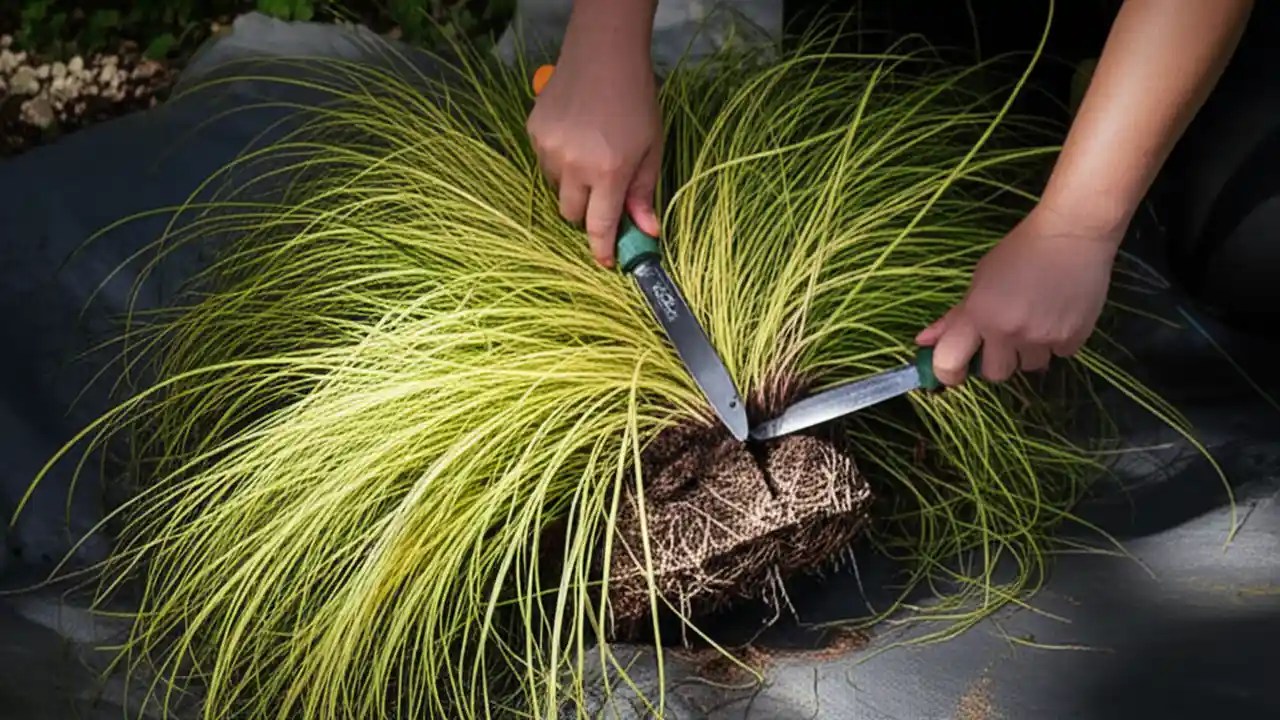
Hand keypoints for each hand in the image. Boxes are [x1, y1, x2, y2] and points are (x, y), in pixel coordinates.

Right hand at [526, 36, 662, 266]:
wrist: (603, 52)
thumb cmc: (636, 99)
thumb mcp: (651, 147)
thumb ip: (644, 192)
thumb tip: (647, 231)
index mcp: (608, 171)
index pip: (599, 226)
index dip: (602, 250)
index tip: (606, 263)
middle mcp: (574, 164)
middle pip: (571, 214)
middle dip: (587, 213)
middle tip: (603, 194)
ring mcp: (549, 148)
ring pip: (555, 188)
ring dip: (571, 184)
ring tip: (590, 154)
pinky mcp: (534, 132)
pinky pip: (543, 162)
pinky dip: (558, 160)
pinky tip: (575, 136)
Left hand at [916, 204, 1119, 385]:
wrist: (1072, 234)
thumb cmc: (1020, 252)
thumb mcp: (980, 279)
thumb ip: (954, 317)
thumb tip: (923, 342)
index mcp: (979, 314)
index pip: (949, 363)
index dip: (948, 374)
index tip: (953, 373)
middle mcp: (1008, 330)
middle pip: (995, 374)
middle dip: (996, 360)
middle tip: (1004, 337)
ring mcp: (1042, 336)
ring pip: (1029, 367)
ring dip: (1029, 352)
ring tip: (1037, 320)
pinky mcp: (1074, 337)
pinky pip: (1060, 355)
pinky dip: (1057, 342)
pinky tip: (1059, 315)